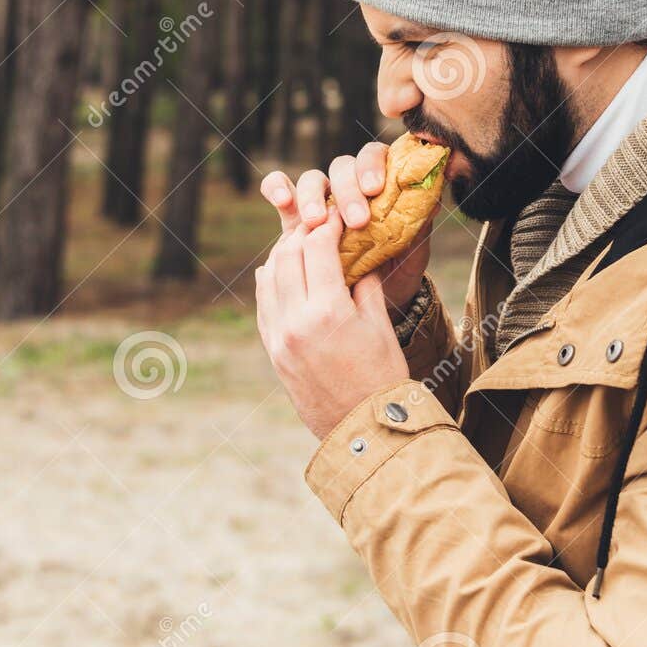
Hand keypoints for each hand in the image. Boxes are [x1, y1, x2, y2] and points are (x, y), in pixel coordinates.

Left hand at [254, 206, 410, 440]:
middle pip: (288, 255)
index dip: (328, 224)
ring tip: (304, 246)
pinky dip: (273, 281)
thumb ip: (364, 284)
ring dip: (284, 254)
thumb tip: (357, 254)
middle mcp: (295, 321)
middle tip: (320, 224)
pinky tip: (287, 275)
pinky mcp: (272, 351)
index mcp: (327, 312)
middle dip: (304, 233)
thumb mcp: (379, 326)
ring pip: (269, 276)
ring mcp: (278, 337)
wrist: (362, 431)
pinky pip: (264, 303)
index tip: (338, 215)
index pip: (318, 247)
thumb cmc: (382, 378)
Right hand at [259, 141, 432, 314]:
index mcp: (380, 185)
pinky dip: (277, 187)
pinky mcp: (294, 219)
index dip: (372, 166)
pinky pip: (280, 191)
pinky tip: (281, 199)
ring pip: (312, 179)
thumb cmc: (396, 273)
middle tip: (355, 220)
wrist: (371, 305)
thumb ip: (418, 227)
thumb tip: (430, 200)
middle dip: (347, 190)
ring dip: (313, 195)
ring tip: (316, 221)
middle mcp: (349, 187)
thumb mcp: (412, 254)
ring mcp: (321, 201)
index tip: (375, 189)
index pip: (374, 157)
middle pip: (342, 166)